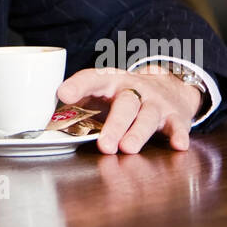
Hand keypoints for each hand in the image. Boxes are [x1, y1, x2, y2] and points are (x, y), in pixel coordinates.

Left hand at [55, 65, 201, 154]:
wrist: (170, 87)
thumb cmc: (125, 96)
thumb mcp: (103, 93)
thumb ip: (79, 103)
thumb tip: (47, 119)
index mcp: (111, 81)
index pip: (93, 78)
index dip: (78, 85)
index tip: (63, 94)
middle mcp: (134, 89)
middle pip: (124, 104)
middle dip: (114, 124)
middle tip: (103, 145)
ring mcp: (156, 103)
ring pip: (147, 117)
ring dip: (137, 133)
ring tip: (127, 149)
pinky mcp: (175, 117)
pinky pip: (177, 126)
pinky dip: (179, 135)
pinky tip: (178, 145)